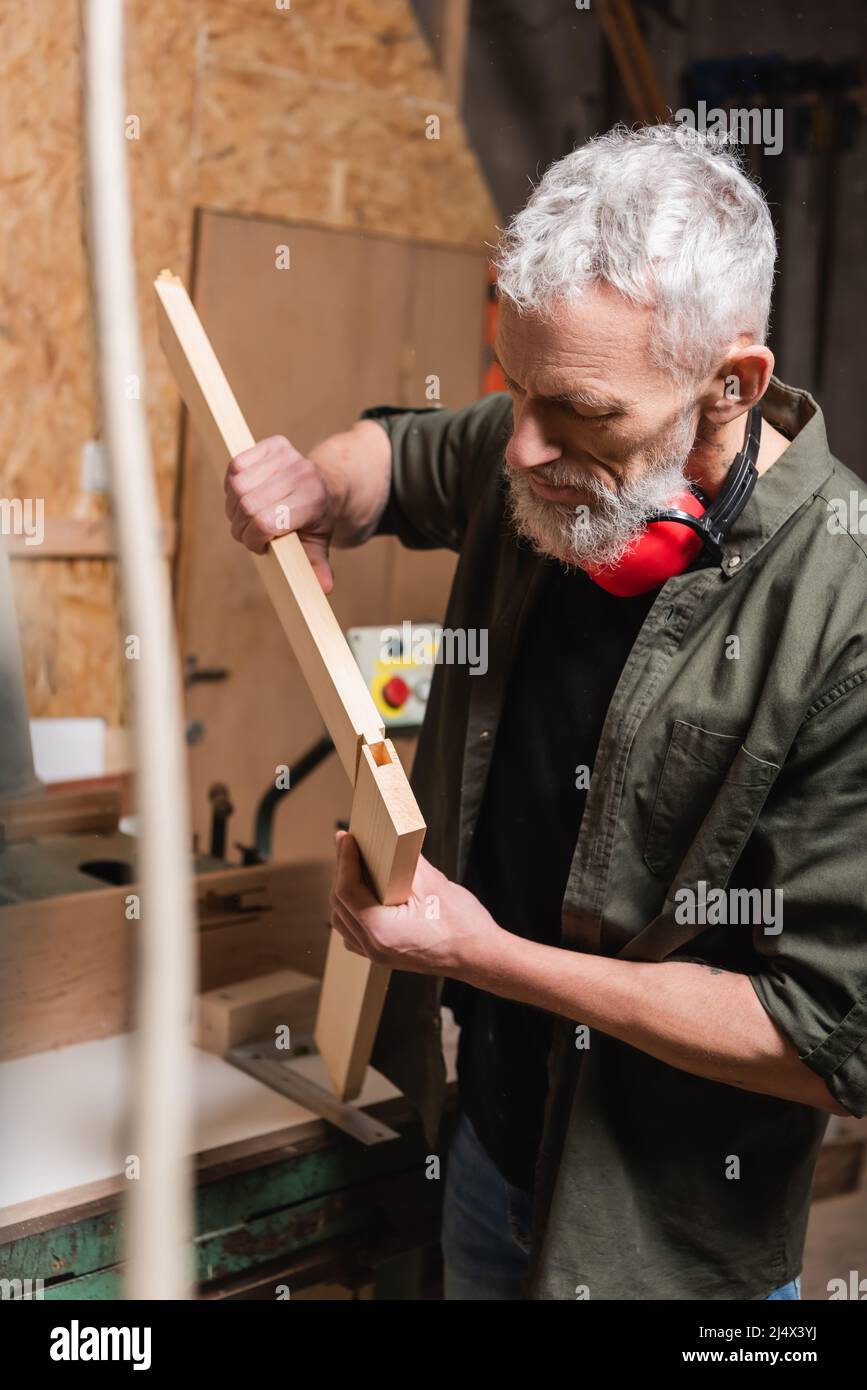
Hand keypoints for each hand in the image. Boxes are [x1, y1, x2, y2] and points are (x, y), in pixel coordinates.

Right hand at [224, 434, 335, 591]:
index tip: (260, 546)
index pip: (266, 522)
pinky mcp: (273, 444)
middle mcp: (301, 474)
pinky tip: (244, 494)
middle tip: (249, 533)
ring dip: (234, 506)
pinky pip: (236, 465)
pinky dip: (232, 484)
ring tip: (245, 515)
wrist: (326, 483)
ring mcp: (287, 457)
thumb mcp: (319, 543)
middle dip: (241, 526)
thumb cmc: (316, 519)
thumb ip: (317, 564)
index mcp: (313, 501)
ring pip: (237, 485)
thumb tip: (324, 588)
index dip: (254, 539)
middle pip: (247, 505)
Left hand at [328, 830, 504, 977]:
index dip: (345, 860)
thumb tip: (390, 839)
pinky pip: (354, 934)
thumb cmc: (463, 926)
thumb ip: (405, 861)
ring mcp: (377, 955)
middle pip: (340, 904)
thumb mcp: (433, 884)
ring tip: (354, 867)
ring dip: (343, 893)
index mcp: (382, 930)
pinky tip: (364, 895)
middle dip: (342, 871)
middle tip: (348, 845)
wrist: (479, 956)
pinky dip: (352, 912)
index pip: (347, 890)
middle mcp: (374, 946)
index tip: (346, 839)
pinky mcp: (384, 955)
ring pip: (343, 921)